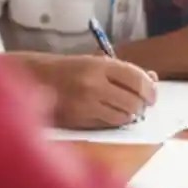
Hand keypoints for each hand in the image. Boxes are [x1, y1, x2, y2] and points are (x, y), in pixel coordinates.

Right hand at [36, 55, 157, 128]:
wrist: (34, 79)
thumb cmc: (70, 70)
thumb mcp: (96, 63)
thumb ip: (124, 71)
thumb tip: (153, 79)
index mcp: (98, 66)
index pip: (136, 78)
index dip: (149, 89)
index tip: (153, 95)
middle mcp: (92, 85)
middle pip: (132, 101)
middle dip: (141, 105)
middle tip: (142, 105)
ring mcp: (85, 105)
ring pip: (122, 117)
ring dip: (129, 115)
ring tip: (126, 110)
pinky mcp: (78, 121)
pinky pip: (107, 125)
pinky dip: (114, 122)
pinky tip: (110, 114)